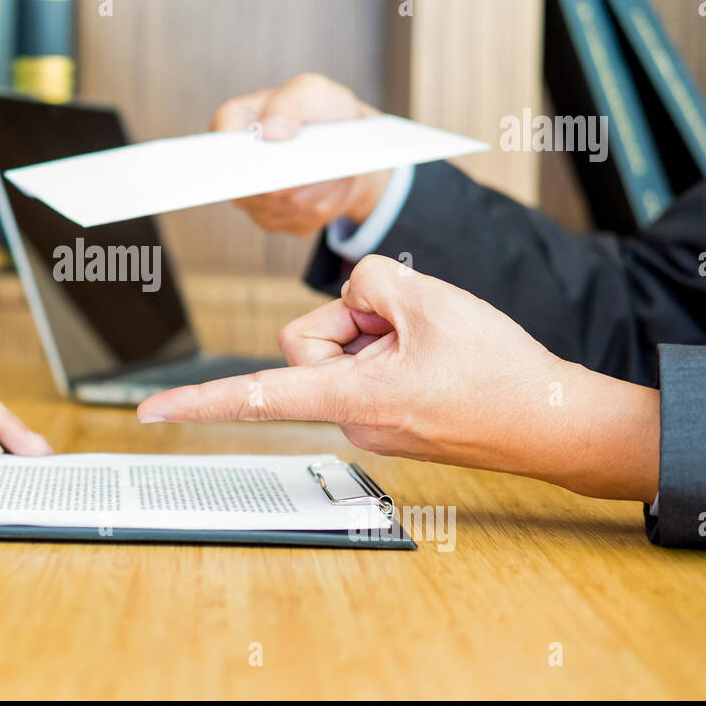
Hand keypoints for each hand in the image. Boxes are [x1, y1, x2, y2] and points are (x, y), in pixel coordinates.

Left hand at [137, 256, 659, 501]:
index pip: (255, 396)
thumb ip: (369, 281)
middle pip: (309, 342)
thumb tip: (353, 292)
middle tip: (409, 326)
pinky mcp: (390, 421)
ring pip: (342, 351)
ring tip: (432, 345)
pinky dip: (395, 350)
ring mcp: (370, 424)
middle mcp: (351, 420)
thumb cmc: (498, 372)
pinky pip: (368, 367)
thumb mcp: (429, 299)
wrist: (554, 423)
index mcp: (350, 398)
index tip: (150, 413)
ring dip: (379, 333)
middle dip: (350, 320)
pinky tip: (437, 358)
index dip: (197, 402)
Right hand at [214, 72, 390, 234]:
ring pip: (284, 204)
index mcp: (233, 123)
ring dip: (314, 189)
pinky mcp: (274, 219)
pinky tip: (331, 186)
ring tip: (329, 167)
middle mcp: (234, 165)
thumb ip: (289, 104)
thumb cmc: (322, 111)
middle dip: (291, 176)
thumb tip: (267, 131)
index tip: (261, 162)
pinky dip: (323, 202)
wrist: (348, 146)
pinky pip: (299, 219)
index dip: (237, 157)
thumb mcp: (313, 93)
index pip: (220, 145)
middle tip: (314, 163)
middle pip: (255, 185)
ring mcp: (252, 197)